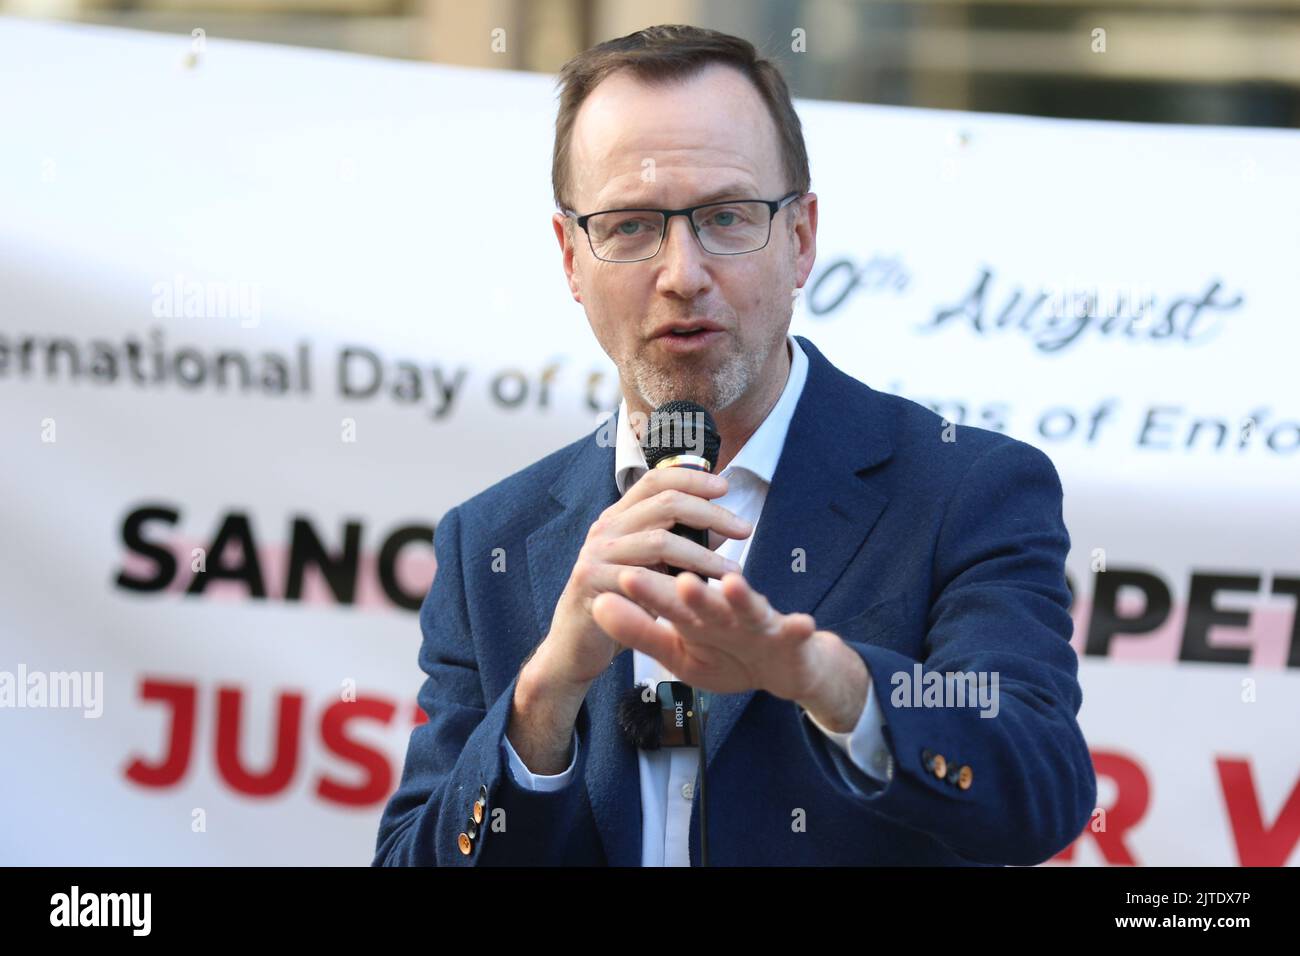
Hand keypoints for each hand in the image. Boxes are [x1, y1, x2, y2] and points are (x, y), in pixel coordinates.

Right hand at [536, 468, 753, 687]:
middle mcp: (605, 528)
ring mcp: (596, 553)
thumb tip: (721, 527)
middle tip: (744, 529)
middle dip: (711, 514)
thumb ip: (683, 545)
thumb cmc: (620, 603)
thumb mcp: (655, 568)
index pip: (656, 481)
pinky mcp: (592, 582)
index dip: (692, 478)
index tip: (725, 486)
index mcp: (619, 518)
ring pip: (660, 541)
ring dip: (703, 556)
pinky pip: (644, 580)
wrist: (576, 644)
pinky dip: (676, 587)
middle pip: (665, 503)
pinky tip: (700, 597)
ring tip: (733, 571)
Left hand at [590, 567, 832, 701]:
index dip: (650, 592)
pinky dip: (797, 628)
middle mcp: (724, 610)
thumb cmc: (725, 653)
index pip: (669, 602)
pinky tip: (802, 623)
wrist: (780, 667)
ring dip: (741, 596)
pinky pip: (793, 632)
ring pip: (749, 608)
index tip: (624, 578)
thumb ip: (641, 632)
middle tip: (677, 578)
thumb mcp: (678, 652)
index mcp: (694, 615)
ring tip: (732, 583)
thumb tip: (597, 605)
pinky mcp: (789, 634)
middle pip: (707, 600)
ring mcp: (758, 621)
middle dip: (693, 591)